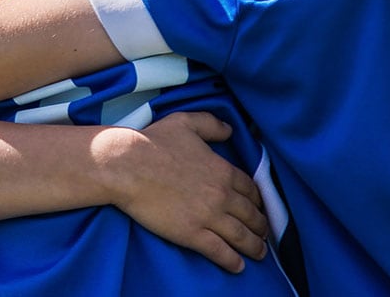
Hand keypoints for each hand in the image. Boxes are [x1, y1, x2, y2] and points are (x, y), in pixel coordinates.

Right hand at [100, 113, 269, 273]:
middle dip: (261, 226)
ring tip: (258, 253)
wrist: (126, 165)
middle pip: (251, 215)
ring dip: (254, 247)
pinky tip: (238, 266)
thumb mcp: (185, 123)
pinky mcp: (191, 234)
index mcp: (223, 170)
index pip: (251, 190)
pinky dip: (232, 261)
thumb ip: (211, 124)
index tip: (259, 208)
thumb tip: (229, 129)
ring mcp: (208, 216)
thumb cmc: (152, 142)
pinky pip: (220, 252)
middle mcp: (222, 195)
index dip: (258, 201)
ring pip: (241, 237)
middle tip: (264, 234)